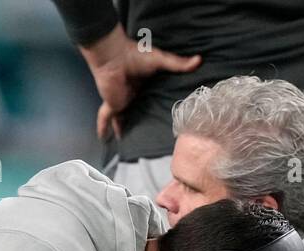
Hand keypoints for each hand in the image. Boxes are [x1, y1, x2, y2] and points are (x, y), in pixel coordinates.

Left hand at [82, 26, 200, 139]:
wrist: (115, 56)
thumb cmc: (135, 54)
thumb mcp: (160, 60)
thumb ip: (178, 64)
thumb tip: (199, 61)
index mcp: (142, 84)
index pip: (149, 98)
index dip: (154, 107)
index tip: (163, 117)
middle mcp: (132, 94)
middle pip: (136, 111)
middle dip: (139, 122)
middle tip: (147, 135)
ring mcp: (122, 100)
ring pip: (122, 118)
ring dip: (123, 128)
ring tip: (128, 143)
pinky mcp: (113, 105)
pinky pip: (106, 119)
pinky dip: (104, 128)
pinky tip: (104, 139)